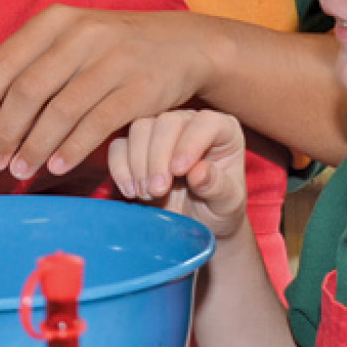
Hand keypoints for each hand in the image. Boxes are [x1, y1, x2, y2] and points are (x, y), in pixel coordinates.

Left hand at [0, 7, 216, 180]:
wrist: (184, 45)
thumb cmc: (113, 49)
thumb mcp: (74, 38)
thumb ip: (34, 62)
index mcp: (57, 19)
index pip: (5, 61)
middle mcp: (83, 34)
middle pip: (29, 89)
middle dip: (4, 131)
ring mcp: (114, 60)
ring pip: (60, 111)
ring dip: (34, 147)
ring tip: (19, 170)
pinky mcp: (141, 88)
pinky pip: (97, 123)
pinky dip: (72, 148)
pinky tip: (57, 167)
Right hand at [106, 108, 248, 235]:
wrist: (194, 224)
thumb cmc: (217, 210)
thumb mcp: (227, 205)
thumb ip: (219, 188)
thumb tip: (199, 172)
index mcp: (222, 131)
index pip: (206, 122)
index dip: (190, 144)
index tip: (179, 171)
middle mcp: (190, 123)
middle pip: (167, 122)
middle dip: (158, 157)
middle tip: (158, 191)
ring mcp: (160, 132)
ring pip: (140, 128)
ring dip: (139, 163)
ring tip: (147, 194)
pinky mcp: (135, 146)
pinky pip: (119, 146)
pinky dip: (120, 168)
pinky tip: (131, 191)